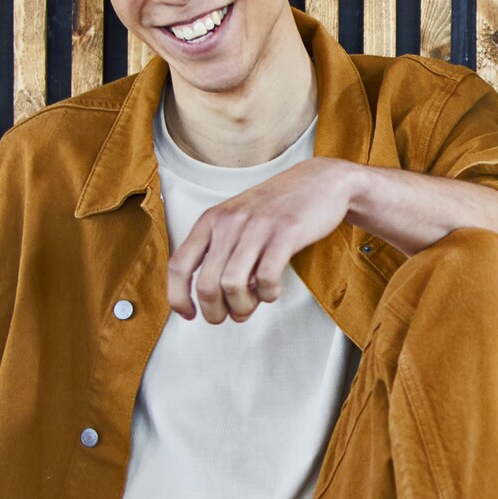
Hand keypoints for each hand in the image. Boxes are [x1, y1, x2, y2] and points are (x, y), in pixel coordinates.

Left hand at [167, 157, 364, 322]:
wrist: (319, 181)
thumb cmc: (278, 208)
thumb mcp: (238, 222)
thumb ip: (225, 256)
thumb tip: (220, 304)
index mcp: (211, 220)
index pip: (179, 265)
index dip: (178, 296)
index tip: (189, 314)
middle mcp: (228, 223)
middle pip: (207, 284)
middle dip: (215, 312)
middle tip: (230, 317)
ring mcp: (256, 227)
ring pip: (233, 285)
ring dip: (242, 306)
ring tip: (253, 305)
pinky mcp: (285, 233)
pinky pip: (267, 277)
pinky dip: (268, 294)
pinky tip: (273, 291)